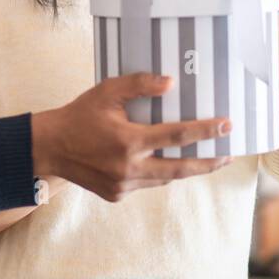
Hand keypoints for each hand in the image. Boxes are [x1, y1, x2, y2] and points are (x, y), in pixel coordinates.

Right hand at [31, 73, 233, 202]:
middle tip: (229, 155)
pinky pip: (147, 184)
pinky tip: (166, 163)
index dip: (206, 131)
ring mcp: (124, 185)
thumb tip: (170, 83)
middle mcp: (130, 168)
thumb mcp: (106, 92)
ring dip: (186, 169)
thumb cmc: (78, 116)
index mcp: (130, 141)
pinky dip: (159, 173)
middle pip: (182, 168)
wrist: (49, 148)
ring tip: (205, 160)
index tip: (227, 126)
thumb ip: (138, 85)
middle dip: (209, 162)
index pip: (178, 135)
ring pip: (166, 178)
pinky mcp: (117, 195)